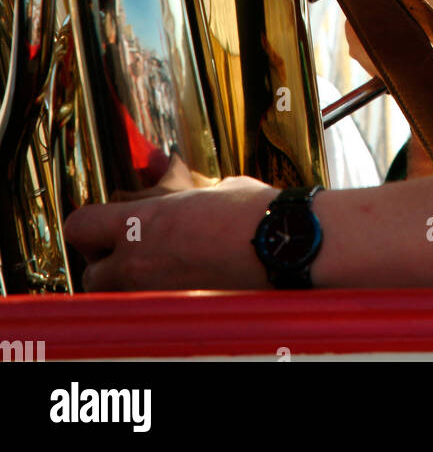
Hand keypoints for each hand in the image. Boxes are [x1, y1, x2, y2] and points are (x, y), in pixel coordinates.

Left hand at [63, 176, 279, 290]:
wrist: (287, 246)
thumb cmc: (255, 214)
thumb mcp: (210, 188)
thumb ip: (178, 192)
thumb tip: (171, 181)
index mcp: (141, 225)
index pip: (80, 227)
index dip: (91, 225)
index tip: (107, 222)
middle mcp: (139, 265)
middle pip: (92, 274)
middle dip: (107, 263)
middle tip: (133, 248)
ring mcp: (158, 296)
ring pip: (120, 297)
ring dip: (131, 284)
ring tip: (164, 266)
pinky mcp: (180, 315)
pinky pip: (154, 309)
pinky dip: (163, 298)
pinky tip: (190, 282)